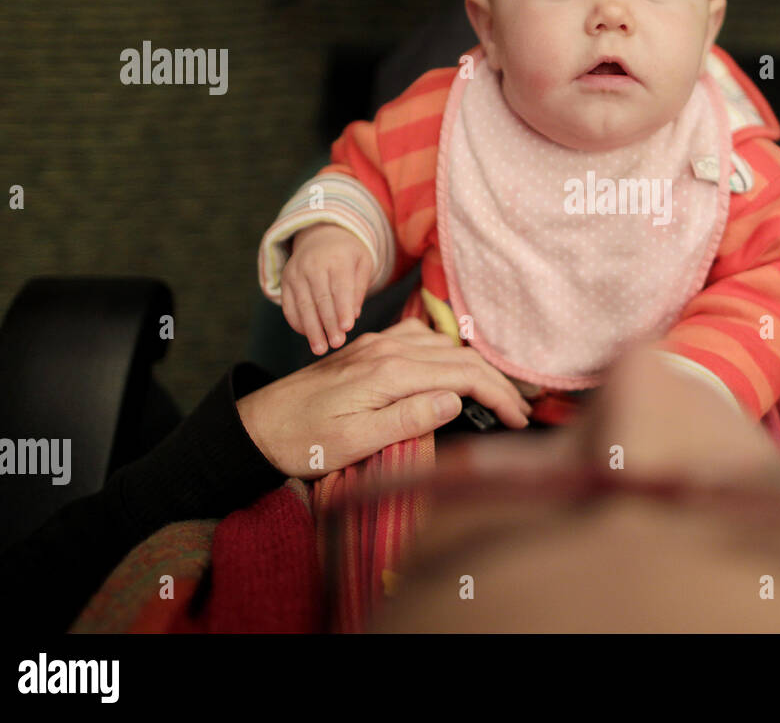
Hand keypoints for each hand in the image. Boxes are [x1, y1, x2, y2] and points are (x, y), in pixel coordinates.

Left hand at [236, 317, 533, 477]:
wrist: (258, 425)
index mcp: (390, 372)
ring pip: (443, 344)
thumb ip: (409, 418)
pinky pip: (419, 338)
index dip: (499, 396)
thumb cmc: (304, 441)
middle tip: (521, 411)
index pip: (463, 375)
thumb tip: (457, 399)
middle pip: (460, 357)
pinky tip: (450, 366)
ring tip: (495, 393)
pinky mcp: (368, 348)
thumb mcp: (356, 441)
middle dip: (496, 382)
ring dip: (474, 366)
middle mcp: (388, 349)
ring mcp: (377, 344)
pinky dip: (446, 351)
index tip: (520, 420)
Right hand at [281, 223, 372, 354]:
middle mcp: (312, 264)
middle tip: (337, 344)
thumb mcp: (363, 262)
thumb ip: (359, 287)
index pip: (340, 287)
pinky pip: (289, 306)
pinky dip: (298, 323)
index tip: (347, 328)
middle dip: (328, 324)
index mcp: (336, 258)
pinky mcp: (285, 282)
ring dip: (311, 329)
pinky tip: (308, 336)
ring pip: (303, 305)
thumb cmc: (348, 253)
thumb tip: (354, 315)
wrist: (320, 235)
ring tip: (320, 348)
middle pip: (321, 299)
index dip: (343, 308)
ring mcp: (296, 273)